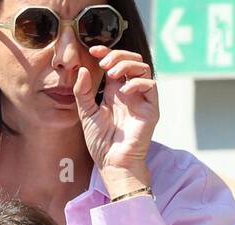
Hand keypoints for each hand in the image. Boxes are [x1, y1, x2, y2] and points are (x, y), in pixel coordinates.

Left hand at [74, 45, 157, 194]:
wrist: (112, 162)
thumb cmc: (101, 142)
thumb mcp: (85, 112)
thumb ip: (83, 91)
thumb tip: (82, 69)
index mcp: (115, 91)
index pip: (116, 63)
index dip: (107, 52)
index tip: (93, 51)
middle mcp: (130, 93)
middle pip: (132, 60)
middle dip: (118, 55)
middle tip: (103, 63)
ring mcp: (141, 100)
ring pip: (143, 68)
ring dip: (127, 65)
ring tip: (111, 74)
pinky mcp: (151, 109)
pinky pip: (151, 86)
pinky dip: (137, 82)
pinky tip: (123, 92)